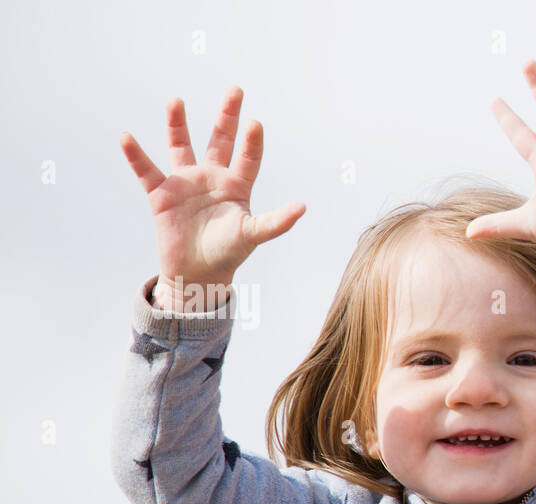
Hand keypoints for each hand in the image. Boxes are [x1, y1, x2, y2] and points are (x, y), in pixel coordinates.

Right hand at [119, 86, 304, 309]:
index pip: (248, 157)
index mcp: (237, 186)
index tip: (255, 123)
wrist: (199, 273)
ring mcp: (186, 183)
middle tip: (236, 90)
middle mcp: (212, 177)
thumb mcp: (254, 235)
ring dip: (178, 125)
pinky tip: (126, 137)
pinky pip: (146, 170)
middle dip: (227, 117)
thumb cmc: (229, 253)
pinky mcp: (161, 194)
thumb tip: (302, 208)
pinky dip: (136, 155)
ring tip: (176, 101)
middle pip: (220, 140)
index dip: (251, 142)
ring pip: (181, 146)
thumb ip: (276, 222)